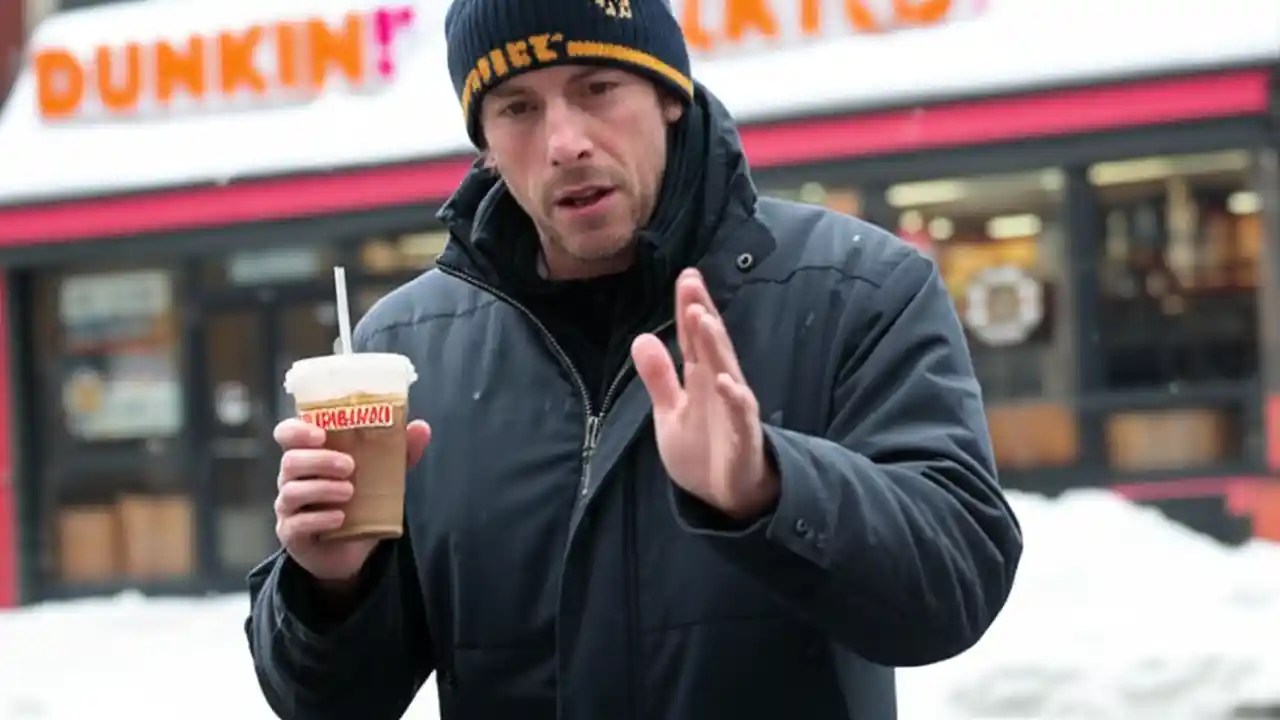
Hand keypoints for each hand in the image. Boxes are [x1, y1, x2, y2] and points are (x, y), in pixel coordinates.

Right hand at [273, 418, 430, 593]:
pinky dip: (319, 519)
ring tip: (350, 492)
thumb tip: (421, 427)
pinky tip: (340, 518)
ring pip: (291, 491)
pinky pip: (296, 524)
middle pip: (290, 461)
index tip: (321, 434)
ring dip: (322, 489)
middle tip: (350, 466)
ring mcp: (289, 507)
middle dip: (320, 460)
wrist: (353, 551)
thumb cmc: (360, 502)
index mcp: (309, 455)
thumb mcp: (383, 475)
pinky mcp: (291, 534)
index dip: (297, 430)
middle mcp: (292, 479)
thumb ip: (399, 451)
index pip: (287, 434)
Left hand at [632, 268, 777, 521]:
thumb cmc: (703, 450)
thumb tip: (641, 337)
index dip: (689, 307)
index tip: (686, 276)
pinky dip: (733, 397)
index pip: (693, 337)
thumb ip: (658, 377)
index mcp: (701, 378)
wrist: (728, 496)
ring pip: (725, 369)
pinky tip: (724, 380)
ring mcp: (733, 409)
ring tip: (702, 317)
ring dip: (714, 344)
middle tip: (692, 282)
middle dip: (701, 312)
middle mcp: (719, 386)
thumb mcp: (670, 412)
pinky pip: (740, 414)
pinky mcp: (743, 437)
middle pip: (710, 344)